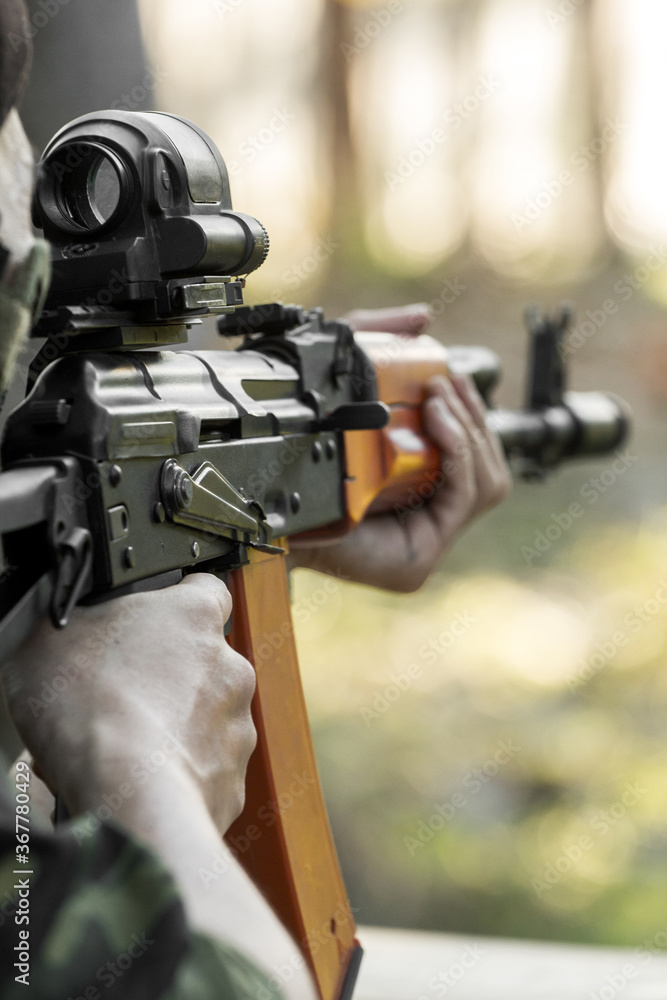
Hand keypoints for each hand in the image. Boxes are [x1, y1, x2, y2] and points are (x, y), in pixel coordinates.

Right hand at [1, 574, 255, 834]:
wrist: (128, 792)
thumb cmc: (92, 708)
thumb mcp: (51, 638)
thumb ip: (74, 621)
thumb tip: (67, 628)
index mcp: (194, 615)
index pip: (205, 590)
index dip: (178, 603)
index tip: (154, 620)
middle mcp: (229, 665)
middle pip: (203, 660)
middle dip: (170, 676)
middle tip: (121, 696)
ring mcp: (236, 723)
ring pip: (207, 718)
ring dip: (176, 726)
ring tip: (126, 745)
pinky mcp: (233, 777)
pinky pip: (205, 770)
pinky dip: (180, 774)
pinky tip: (142, 779)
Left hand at [289, 304, 511, 591]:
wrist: (261, 500)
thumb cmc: (296, 450)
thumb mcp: (345, 380)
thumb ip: (381, 340)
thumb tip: (425, 318)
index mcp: (419, 495)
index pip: (475, 459)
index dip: (472, 416)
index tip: (452, 378)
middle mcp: (428, 524)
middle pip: (489, 469)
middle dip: (474, 419)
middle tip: (443, 384)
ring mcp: (427, 545)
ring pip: (486, 483)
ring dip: (469, 432)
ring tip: (437, 399)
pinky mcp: (419, 559)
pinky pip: (462, 498)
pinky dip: (458, 454)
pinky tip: (438, 423)